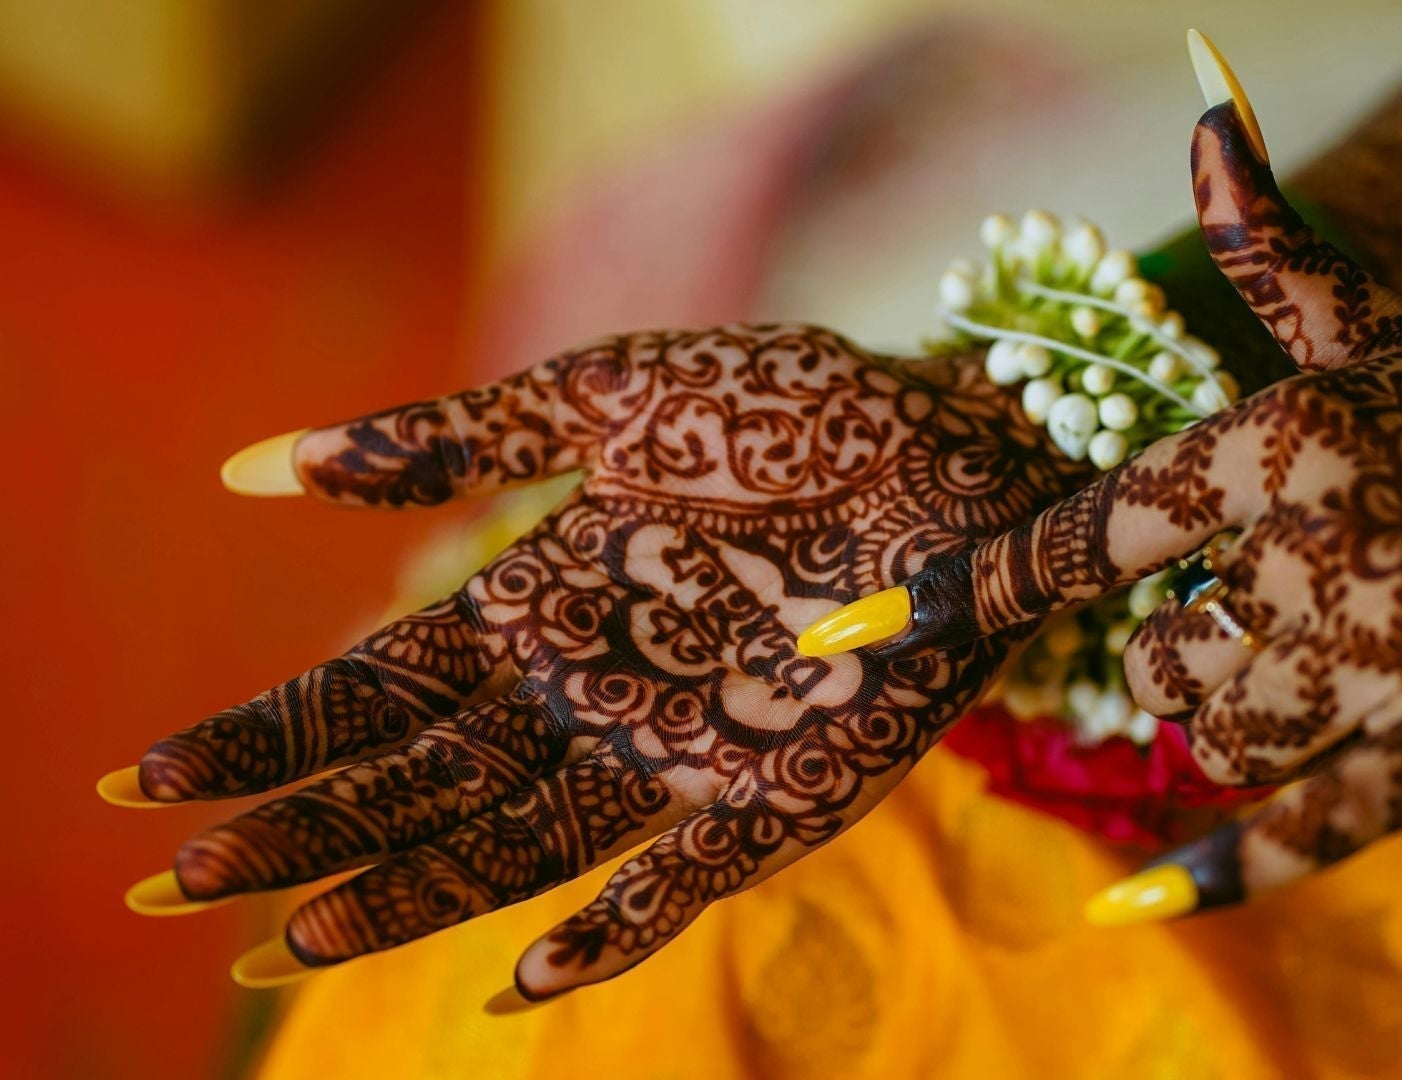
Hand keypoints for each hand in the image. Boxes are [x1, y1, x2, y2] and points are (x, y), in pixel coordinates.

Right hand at [109, 325, 1078, 996]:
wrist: (950, 436)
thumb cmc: (788, 407)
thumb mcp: (598, 402)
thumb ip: (449, 439)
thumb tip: (258, 468)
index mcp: (544, 598)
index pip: (380, 687)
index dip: (274, 734)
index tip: (153, 784)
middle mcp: (596, 688)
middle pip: (424, 779)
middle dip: (304, 829)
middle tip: (178, 881)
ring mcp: (683, 751)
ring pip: (516, 842)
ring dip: (406, 892)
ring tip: (289, 938)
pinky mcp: (782, 795)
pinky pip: (681, 882)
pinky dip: (606, 929)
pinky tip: (523, 977)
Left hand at [806, 41, 1401, 918]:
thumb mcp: (1396, 334)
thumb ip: (1275, 246)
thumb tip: (1200, 95)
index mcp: (1292, 446)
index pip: (1088, 533)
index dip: (961, 589)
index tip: (845, 633)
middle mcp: (1324, 555)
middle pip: (1152, 658)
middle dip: (1180, 654)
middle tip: (1276, 619)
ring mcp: (1385, 669)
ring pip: (1211, 737)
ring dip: (1232, 722)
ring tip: (1331, 673)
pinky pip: (1295, 838)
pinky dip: (1209, 875)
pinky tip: (1130, 899)